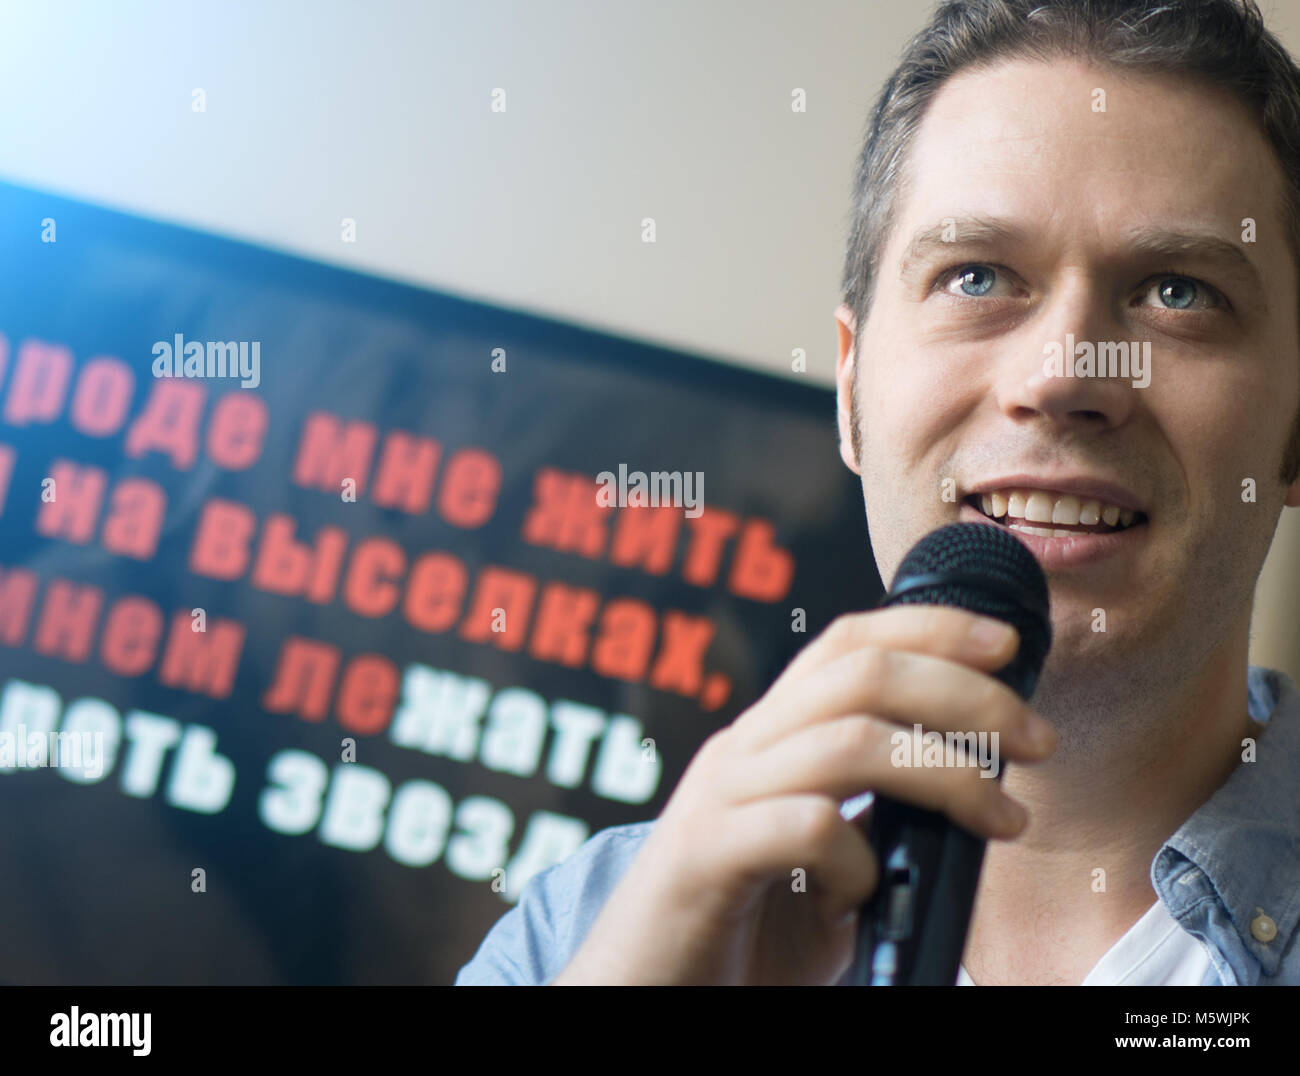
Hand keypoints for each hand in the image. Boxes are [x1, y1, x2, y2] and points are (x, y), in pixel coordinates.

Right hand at [550, 606, 1055, 984]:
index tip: (1008, 644)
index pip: (847, 643)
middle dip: (965, 694)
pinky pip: (802, 828)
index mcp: (769, 737)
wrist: (640, 989)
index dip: (930, 626)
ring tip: (1005, 817)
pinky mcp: (705, 857)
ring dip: (947, 771)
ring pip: (846, 740)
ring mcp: (719, 798)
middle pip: (861, 674)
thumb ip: (871, 820)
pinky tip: (868, 892)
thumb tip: (961, 795)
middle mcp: (742, 750)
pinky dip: (859, 859)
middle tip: (1037, 739)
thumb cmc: (738, 929)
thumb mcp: (823, 862)